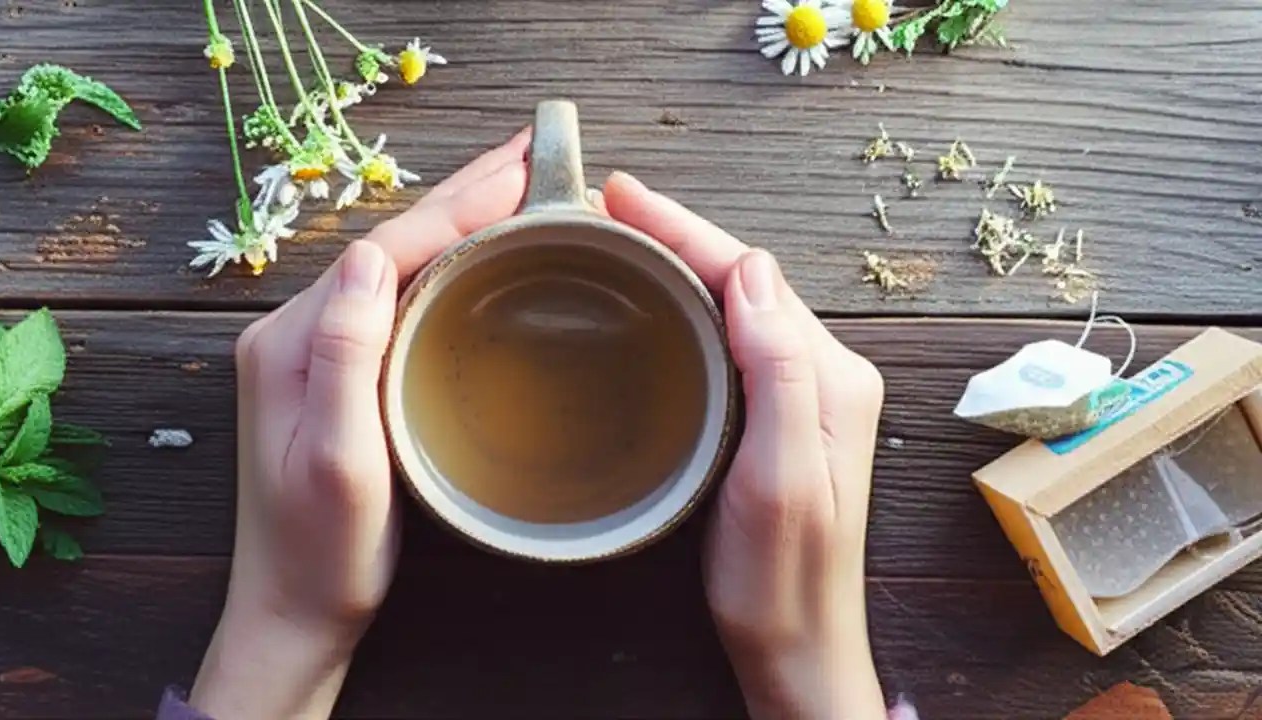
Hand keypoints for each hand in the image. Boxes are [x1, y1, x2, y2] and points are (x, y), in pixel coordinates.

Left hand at [190, 129, 531, 719]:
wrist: (293, 608)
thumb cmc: (323, 550)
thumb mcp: (339, 462)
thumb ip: (345, 355)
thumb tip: (372, 255)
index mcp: (292, 342)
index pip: (386, 252)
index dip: (455, 207)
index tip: (518, 174)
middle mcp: (296, 332)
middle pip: (391, 244)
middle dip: (461, 195)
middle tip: (529, 155)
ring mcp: (315, 351)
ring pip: (397, 264)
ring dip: (456, 221)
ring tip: (513, 187)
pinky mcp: (337, 372)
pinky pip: (397, 296)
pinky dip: (444, 263)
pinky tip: (475, 256)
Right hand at [603, 173, 886, 719]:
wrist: (796, 643)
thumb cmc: (782, 578)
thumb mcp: (780, 476)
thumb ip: (779, 368)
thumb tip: (750, 267)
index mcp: (828, 375)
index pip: (749, 275)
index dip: (683, 228)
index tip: (620, 195)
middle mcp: (822, 373)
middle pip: (742, 279)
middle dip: (677, 234)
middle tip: (607, 205)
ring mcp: (802, 394)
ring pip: (734, 304)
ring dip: (681, 263)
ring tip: (622, 237)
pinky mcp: (778, 418)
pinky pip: (731, 339)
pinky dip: (688, 307)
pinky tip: (655, 305)